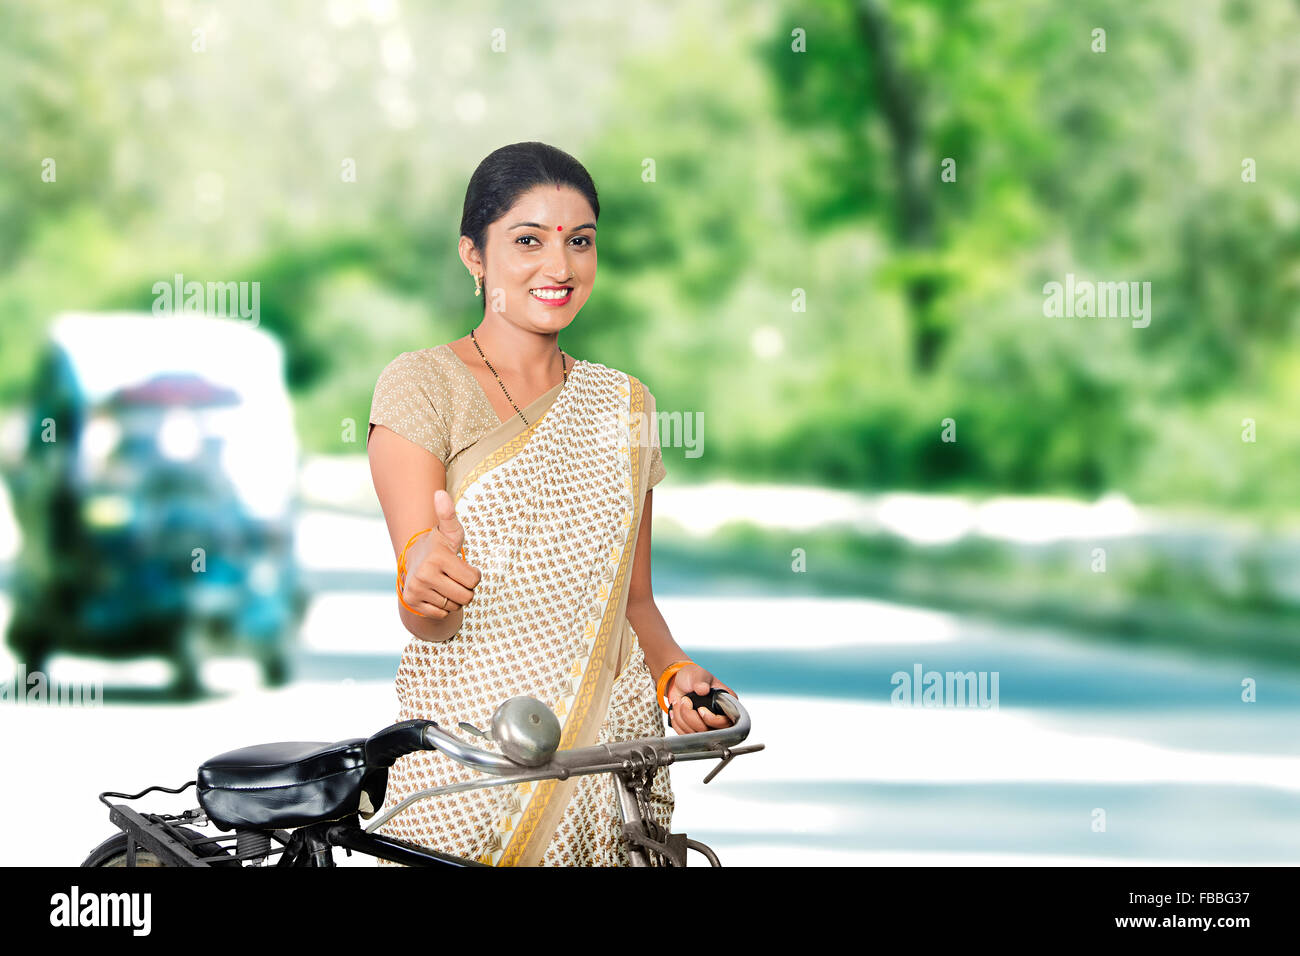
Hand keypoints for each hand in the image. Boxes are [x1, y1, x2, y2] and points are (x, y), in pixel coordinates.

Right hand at [400, 489, 481, 618]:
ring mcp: (417, 590)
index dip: (474, 575)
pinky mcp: (412, 602)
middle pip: (466, 597)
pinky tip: (436, 593)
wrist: (413, 559)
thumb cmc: (439, 545)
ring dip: (454, 599)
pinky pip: (441, 614)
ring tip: (446, 584)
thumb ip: (448, 514)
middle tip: (456, 578)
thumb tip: (440, 493)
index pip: (474, 580)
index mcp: (438, 558)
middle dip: (466, 589)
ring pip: (454, 607)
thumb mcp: (450, 531)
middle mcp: (425, 575)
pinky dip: (442, 607)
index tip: (464, 566)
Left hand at [665, 664, 736, 734]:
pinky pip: (685, 735)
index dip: (712, 720)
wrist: (678, 682)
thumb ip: (701, 681)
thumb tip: (703, 689)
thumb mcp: (698, 674)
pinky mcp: (695, 729)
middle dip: (691, 717)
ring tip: (679, 702)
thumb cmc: (693, 676)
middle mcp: (720, 717)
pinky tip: (676, 711)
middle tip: (684, 700)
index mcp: (727, 703)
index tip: (700, 709)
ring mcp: (707, 725)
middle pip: (709, 732)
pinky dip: (677, 723)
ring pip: (695, 735)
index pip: (726, 722)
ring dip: (682, 719)